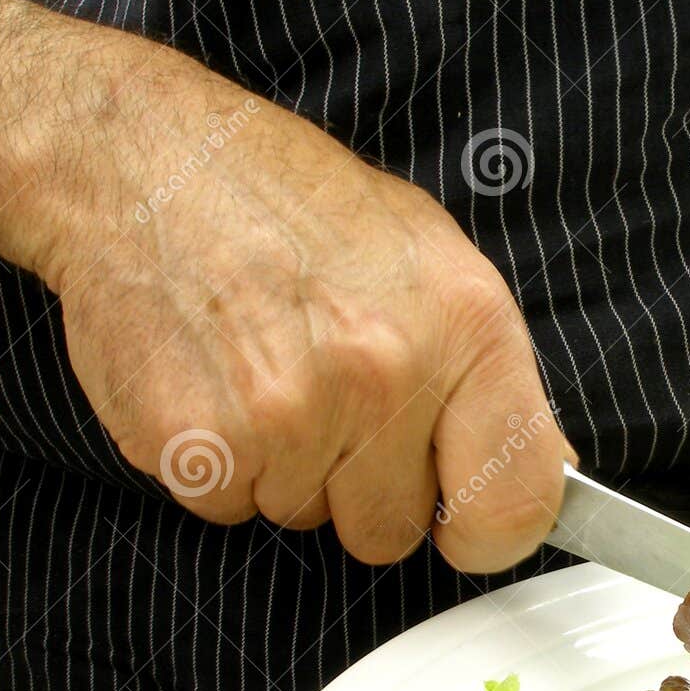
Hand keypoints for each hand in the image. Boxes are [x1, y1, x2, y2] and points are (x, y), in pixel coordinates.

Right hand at [0, 0, 565, 571]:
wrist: (141, 158)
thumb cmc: (290, 206)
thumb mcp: (431, 261)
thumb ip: (492, 379)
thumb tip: (548, 477)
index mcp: (463, 326)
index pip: (516, 504)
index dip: (489, 531)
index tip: (463, 524)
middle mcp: (383, 372)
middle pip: (392, 532)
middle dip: (360, 487)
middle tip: (325, 395)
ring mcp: (285, 413)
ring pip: (304, 516)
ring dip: (284, 467)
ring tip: (263, 367)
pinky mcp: (197, 444)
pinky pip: (228, 507)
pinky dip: (218, 465)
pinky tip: (213, 381)